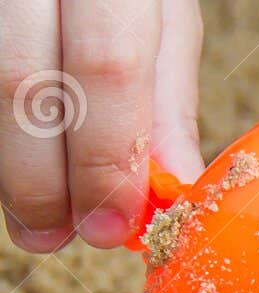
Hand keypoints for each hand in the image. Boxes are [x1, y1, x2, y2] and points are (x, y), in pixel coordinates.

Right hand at [0, 0, 203, 251]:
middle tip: (54, 236)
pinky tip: (9, 166)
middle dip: (41, 180)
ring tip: (32, 216)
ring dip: (5, 167)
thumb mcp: (156, 11)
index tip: (110, 224)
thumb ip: (163, 94)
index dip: (106, 157)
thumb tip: (174, 182)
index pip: (107, 66)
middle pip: (25, 84)